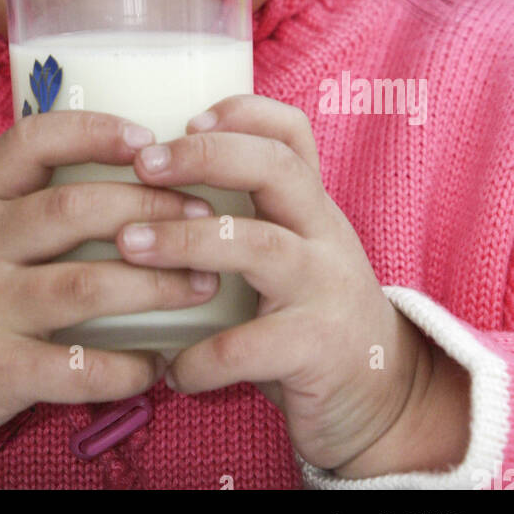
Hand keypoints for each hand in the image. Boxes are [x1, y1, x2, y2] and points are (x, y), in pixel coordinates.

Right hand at [0, 111, 226, 450]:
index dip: (95, 132)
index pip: (33, 141)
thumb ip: (34, 195)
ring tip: (205, 283)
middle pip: (74, 210)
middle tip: (207, 215)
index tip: (150, 140)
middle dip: (152, 208)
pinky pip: (75, 369)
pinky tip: (158, 363)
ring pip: (86, 286)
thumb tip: (141, 167)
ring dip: (156, 285)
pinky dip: (126, 367)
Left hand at [116, 95, 427, 472]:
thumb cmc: (310, 315)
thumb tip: (139, 188)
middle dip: (206, 157)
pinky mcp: (318, 350)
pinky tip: (172, 368)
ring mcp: (326, 290)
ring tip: (129, 245)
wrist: (385, 399)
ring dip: (185, 240)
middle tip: (143, 165)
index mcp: (311, 207)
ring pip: (258, 245)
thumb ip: (243, 219)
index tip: (185, 119)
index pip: (292, 134)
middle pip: (277, 168)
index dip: (243, 113)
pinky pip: (250, 346)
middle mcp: (324, 236)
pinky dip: (201, 357)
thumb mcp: (291, 253)